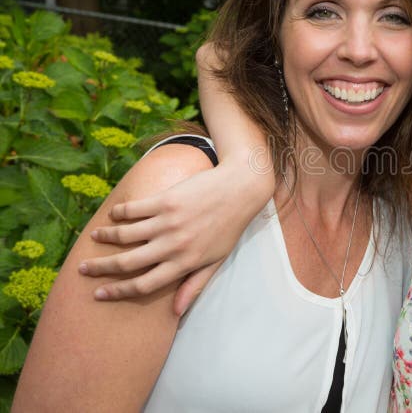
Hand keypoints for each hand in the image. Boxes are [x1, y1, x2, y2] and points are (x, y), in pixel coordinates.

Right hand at [79, 159, 273, 314]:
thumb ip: (195, 285)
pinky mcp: (166, 200)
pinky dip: (120, 213)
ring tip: (96, 237)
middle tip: (83, 269)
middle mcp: (174, 245)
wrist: (240, 189)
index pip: (144, 285)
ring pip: (125, 234)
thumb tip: (177, 312)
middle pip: (128, 263)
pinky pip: (134, 209)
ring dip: (106, 237)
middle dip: (101, 268)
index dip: (119, 291)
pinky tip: (113, 214)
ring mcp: (169, 222)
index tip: (99, 293)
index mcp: (185, 263)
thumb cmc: (229, 227)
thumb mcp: (217, 260)